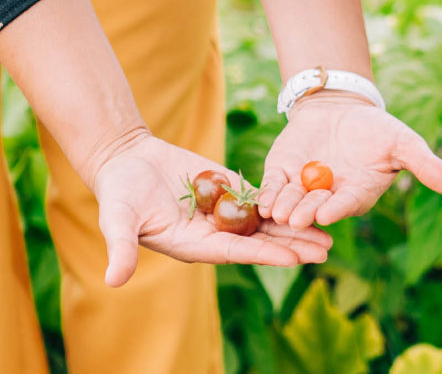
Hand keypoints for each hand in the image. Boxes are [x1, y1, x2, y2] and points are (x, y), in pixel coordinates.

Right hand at [90, 132, 332, 287]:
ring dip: (295, 228)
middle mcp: (214, 234)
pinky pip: (259, 198)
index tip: (293, 259)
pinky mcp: (228, 190)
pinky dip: (284, 201)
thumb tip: (113, 280)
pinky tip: (310, 203)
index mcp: (194, 245)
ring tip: (328, 235)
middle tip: (326, 251)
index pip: (236, 253)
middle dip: (292, 246)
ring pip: (266, 223)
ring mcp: (223, 213)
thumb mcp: (117, 220)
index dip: (265, 255)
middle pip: (260, 243)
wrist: (125, 160)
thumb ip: (121, 248)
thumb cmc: (118, 192)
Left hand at [257, 92, 441, 229]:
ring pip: (292, 201)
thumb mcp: (402, 142)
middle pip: (316, 207)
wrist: (339, 109)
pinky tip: (262, 200)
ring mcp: (303, 189)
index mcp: (358, 194)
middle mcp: (329, 198)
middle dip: (306, 211)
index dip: (338, 208)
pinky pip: (273, 187)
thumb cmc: (376, 129)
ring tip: (279, 211)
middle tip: (297, 217)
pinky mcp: (282, 175)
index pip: (348, 204)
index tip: (329, 212)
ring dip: (285, 207)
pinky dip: (268, 193)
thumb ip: (424, 165)